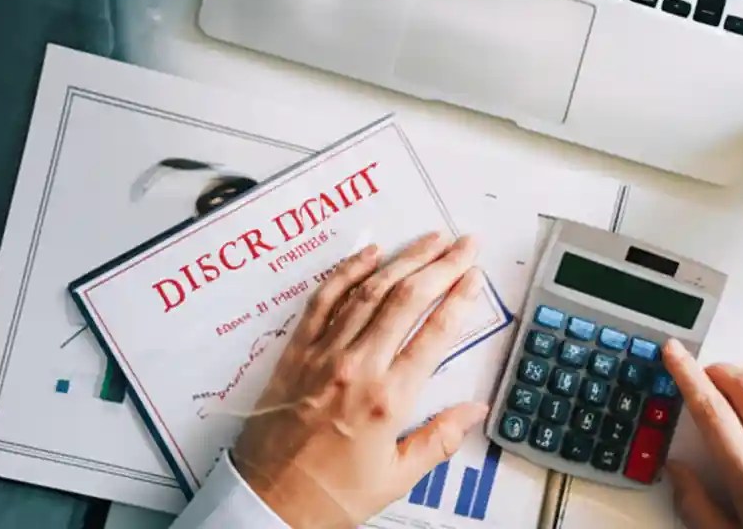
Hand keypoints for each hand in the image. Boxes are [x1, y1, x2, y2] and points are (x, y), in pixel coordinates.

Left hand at [232, 233, 487, 528]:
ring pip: (370, 291)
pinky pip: (324, 300)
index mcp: (388, 400)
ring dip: (404, 260)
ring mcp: (324, 355)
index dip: (460, 299)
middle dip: (441, 266)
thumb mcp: (397, 477)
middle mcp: (358, 368)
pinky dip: (347, 271)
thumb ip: (440, 438)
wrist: (266, 501)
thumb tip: (474, 410)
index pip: (435, 334)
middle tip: (465, 244)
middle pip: (407, 300)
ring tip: (430, 240)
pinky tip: (369, 253)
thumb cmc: (329, 495)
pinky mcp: (297, 352)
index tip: (476, 277)